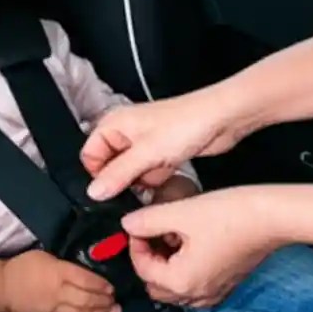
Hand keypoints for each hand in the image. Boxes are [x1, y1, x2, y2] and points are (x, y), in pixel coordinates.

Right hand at [2, 250, 120, 311]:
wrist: (4, 288)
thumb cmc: (25, 266)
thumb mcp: (46, 256)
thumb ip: (67, 265)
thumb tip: (88, 272)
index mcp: (57, 272)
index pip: (85, 280)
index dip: (101, 285)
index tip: (112, 288)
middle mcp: (58, 292)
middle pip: (86, 299)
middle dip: (104, 303)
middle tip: (116, 304)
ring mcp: (54, 309)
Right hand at [82, 89, 240, 201]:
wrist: (222, 119)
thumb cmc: (186, 123)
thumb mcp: (146, 153)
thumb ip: (117, 174)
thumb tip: (93, 192)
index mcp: (114, 123)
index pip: (90, 155)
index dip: (98, 174)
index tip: (112, 189)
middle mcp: (126, 132)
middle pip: (110, 166)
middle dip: (124, 178)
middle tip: (138, 180)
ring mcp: (144, 143)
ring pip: (131, 173)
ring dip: (144, 179)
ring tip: (159, 170)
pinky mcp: (161, 153)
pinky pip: (149, 174)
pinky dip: (157, 177)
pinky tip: (170, 169)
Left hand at [122, 187, 278, 307]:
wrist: (272, 216)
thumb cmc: (230, 215)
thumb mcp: (180, 212)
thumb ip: (147, 220)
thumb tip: (127, 224)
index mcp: (181, 281)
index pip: (143, 270)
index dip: (135, 245)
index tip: (139, 224)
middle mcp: (197, 294)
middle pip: (156, 285)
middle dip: (149, 260)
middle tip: (153, 232)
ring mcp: (214, 292)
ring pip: (176, 287)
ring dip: (167, 266)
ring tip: (174, 236)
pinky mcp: (227, 284)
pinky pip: (195, 284)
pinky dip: (186, 269)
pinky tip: (193, 243)